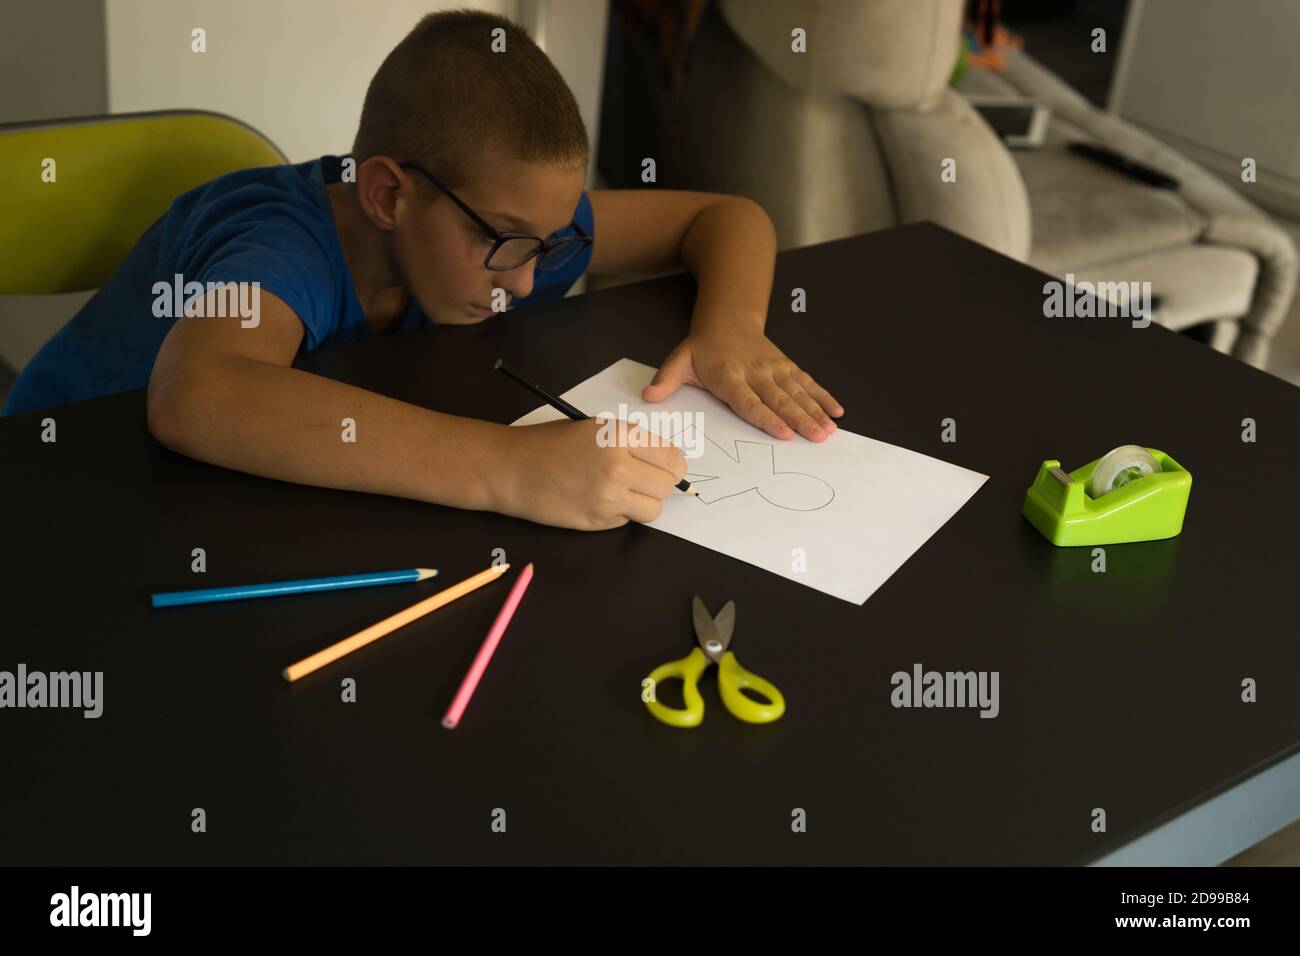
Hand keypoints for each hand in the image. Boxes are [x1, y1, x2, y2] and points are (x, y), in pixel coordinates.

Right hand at [496, 419, 686, 530]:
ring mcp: (609, 496)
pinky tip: (598, 502)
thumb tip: (665, 463)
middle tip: (641, 482)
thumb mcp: (595, 429)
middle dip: (658, 486)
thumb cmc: (550, 444)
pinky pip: (627, 521)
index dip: (672, 466)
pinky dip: (620, 515)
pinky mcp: (597, 520)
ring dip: (643, 504)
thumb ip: (630, 443)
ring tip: (621, 493)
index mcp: (621, 435)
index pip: (672, 458)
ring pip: (654, 509)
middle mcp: (619, 465)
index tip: (666, 470)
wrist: (512, 468)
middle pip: (667, 485)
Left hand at [642, 330, 843, 440]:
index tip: (784, 433)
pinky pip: (808, 382)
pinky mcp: (787, 366)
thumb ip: (666, 379)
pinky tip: (837, 410)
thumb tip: (648, 395)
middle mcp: (756, 372)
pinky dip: (824, 395)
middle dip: (801, 419)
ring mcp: (774, 368)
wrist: (728, 318)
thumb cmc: (703, 347)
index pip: (750, 401)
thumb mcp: (679, 360)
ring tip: (831, 429)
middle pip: (780, 400)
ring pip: (798, 392)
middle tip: (818, 436)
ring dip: (816, 411)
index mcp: (730, 376)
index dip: (767, 418)